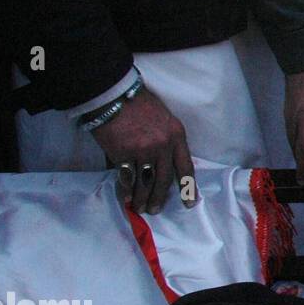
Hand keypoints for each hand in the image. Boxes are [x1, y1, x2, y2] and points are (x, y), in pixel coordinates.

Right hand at [91, 88, 194, 214]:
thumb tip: (161, 164)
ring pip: (145, 181)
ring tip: (140, 207)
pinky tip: (126, 198)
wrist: (114, 94)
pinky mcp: (123, 153)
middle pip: (164, 179)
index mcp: (177, 135)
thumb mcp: (163, 119)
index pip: (185, 166)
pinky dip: (126, 190)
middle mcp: (163, 145)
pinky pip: (126, 177)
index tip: (189, 202)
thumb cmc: (139, 104)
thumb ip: (166, 140)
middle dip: (160, 197)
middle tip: (155, 210)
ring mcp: (143, 150)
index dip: (187, 187)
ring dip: (142, 197)